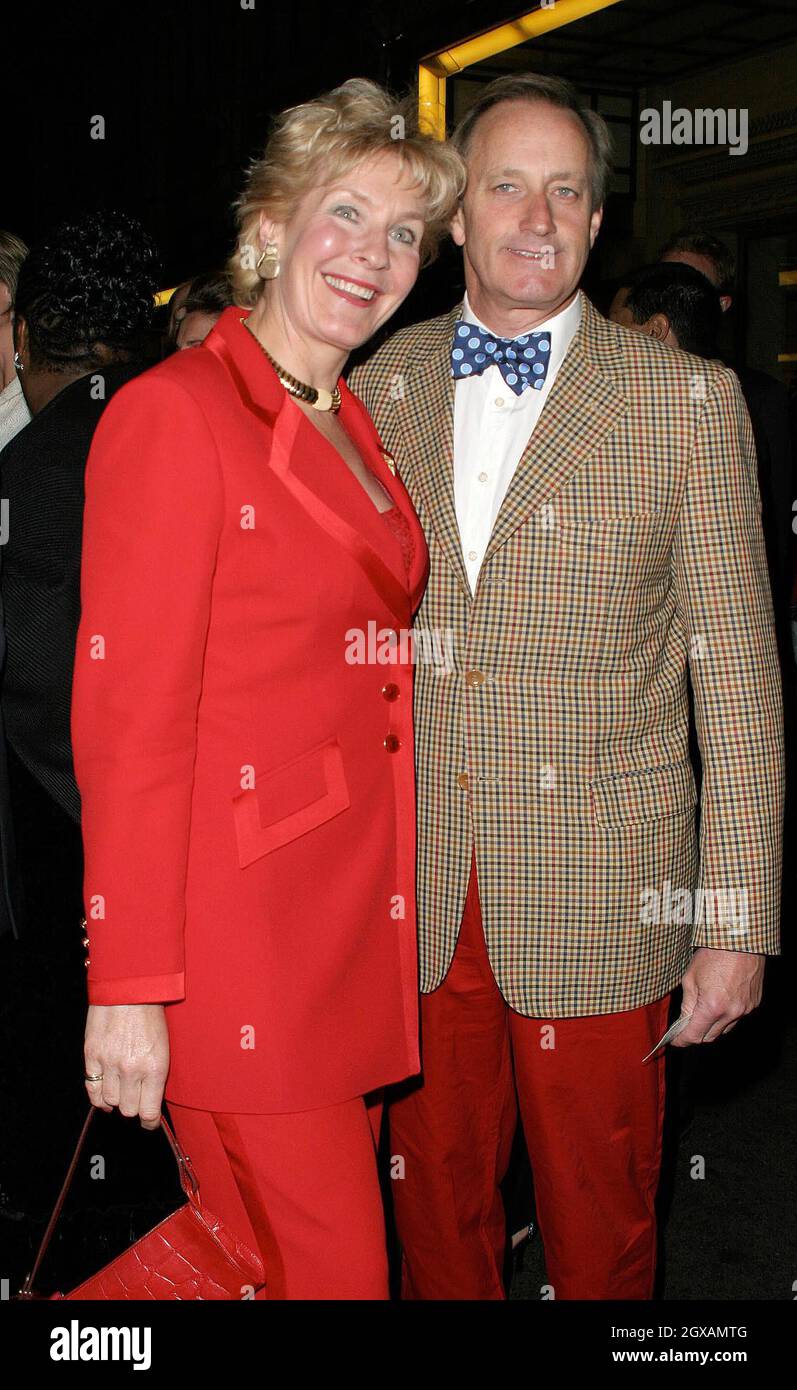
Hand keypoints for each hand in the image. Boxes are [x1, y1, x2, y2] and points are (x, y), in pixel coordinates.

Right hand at [84, 1004, 169, 1128]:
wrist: (129, 988)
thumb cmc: (151, 1013)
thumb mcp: (164, 1045)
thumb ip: (157, 1074)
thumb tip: (151, 1099)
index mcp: (155, 1067)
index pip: (149, 1112)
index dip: (149, 1121)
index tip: (149, 1122)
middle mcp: (132, 1069)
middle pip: (128, 1110)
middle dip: (134, 1107)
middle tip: (136, 1098)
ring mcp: (109, 1063)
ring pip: (109, 1102)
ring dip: (116, 1100)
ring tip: (121, 1091)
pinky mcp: (92, 1056)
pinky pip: (91, 1089)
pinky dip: (98, 1096)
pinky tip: (104, 1094)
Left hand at [673, 947, 765, 1046]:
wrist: (740, 941)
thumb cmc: (713, 955)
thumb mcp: (690, 978)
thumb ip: (687, 1004)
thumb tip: (683, 1022)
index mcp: (712, 1007)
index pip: (694, 1036)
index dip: (682, 1040)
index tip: (675, 1041)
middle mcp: (731, 1013)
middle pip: (710, 1037)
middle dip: (696, 1034)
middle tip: (685, 1027)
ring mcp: (745, 1010)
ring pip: (725, 1029)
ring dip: (712, 1025)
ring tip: (703, 1010)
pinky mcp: (754, 1004)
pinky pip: (737, 1017)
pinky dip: (727, 1015)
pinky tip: (720, 1000)